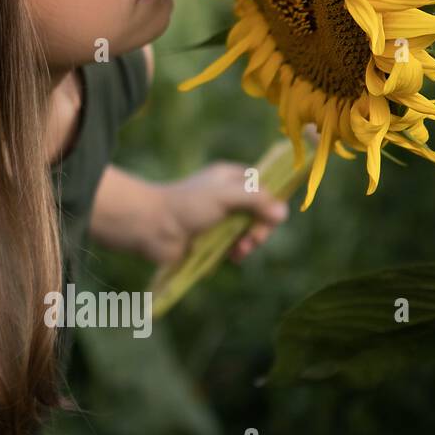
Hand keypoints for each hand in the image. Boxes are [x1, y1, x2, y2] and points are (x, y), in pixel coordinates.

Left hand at [142, 162, 290, 265]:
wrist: (152, 228)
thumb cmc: (186, 205)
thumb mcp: (225, 196)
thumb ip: (256, 200)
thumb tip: (283, 213)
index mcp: (229, 177)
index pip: (264, 185)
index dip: (271, 202)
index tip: (270, 217)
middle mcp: (226, 195)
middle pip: (260, 211)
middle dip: (260, 227)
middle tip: (253, 239)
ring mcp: (218, 217)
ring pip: (248, 230)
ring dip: (249, 242)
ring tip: (239, 251)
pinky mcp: (211, 238)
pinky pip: (234, 245)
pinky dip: (237, 251)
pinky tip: (232, 257)